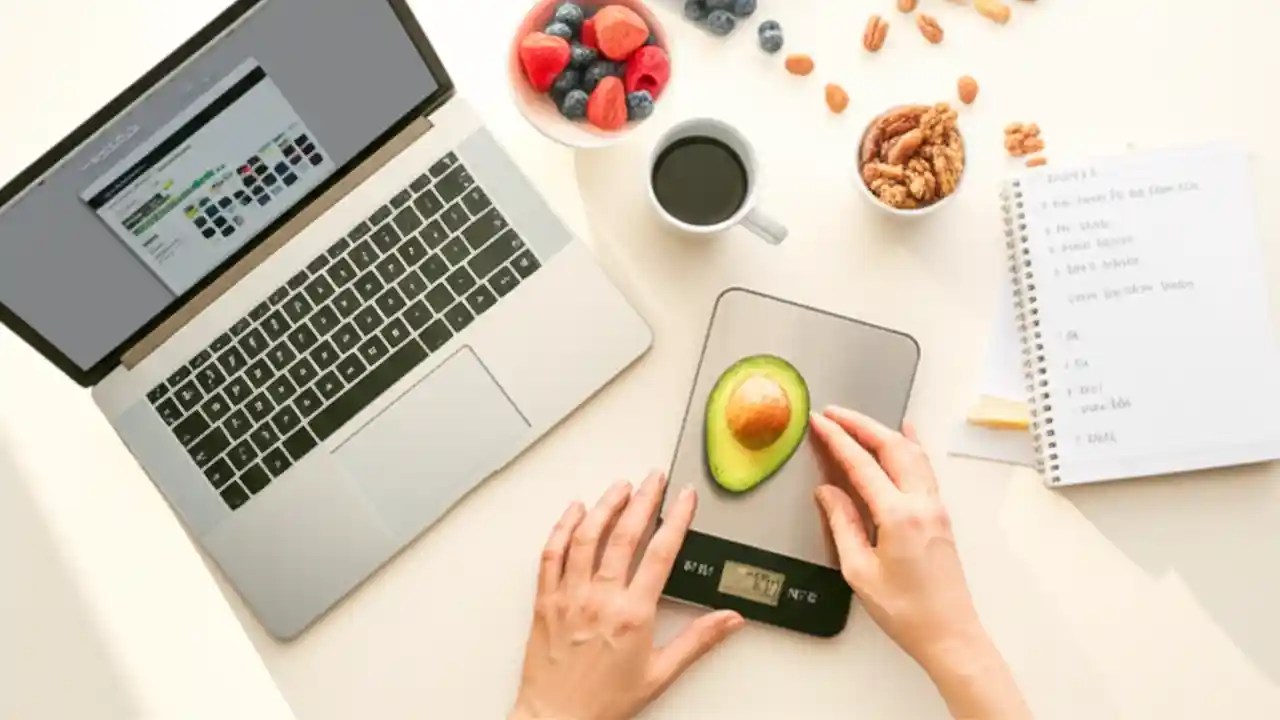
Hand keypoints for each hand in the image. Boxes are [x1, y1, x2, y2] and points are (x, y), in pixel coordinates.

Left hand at [512, 473, 744, 719]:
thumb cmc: (604, 702)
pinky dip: (562, 527)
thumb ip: (697, 641)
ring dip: (605, 505)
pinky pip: (551, 554)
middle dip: (642, 499)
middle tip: (654, 478)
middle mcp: (600, 598)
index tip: (685, 498)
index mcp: (633, 615)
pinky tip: (574, 511)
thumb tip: (730, 620)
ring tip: (620, 486)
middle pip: (624, 535)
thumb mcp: (660, 674)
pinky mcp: (545, 600)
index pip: (660, 553)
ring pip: (586, 536)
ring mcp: (569, 596)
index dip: (676, 519)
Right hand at [811, 407, 1029, 718]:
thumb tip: (828, 493)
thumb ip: (843, 524)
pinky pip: (925, 467)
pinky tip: (907, 432)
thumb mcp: (860, 571)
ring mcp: (935, 506)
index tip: (819, 423)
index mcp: (898, 516)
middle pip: (890, 447)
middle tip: (833, 414)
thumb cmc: (905, 611)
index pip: (862, 464)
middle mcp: (921, 504)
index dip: (837, 439)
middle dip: (859, 424)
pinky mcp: (940, 514)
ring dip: (882, 431)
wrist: (949, 633)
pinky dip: (912, 445)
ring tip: (858, 421)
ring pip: (910, 452)